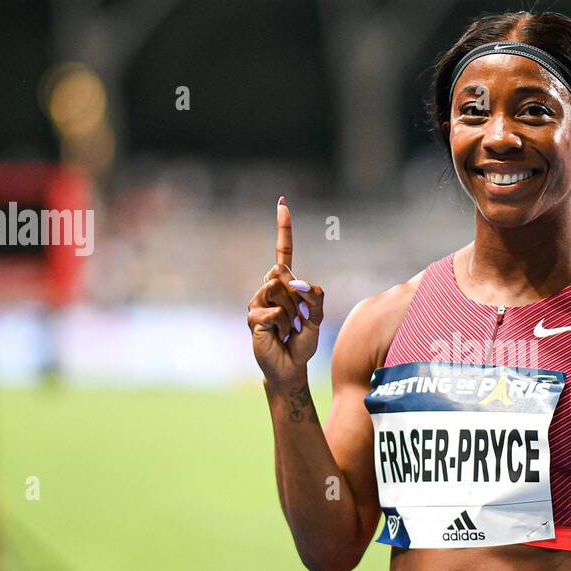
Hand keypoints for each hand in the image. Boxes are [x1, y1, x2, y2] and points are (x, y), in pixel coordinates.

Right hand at [247, 197, 325, 385]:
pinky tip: (279, 335)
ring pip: (283, 294)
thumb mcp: (317, 319)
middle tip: (297, 322)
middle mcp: (268, 288)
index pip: (284, 252)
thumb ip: (315, 299)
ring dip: (293, 315)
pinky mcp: (253, 317)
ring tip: (288, 329)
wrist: (290, 367)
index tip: (283, 204)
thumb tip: (300, 283)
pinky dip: (284, 325)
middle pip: (288, 277)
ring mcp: (258, 302)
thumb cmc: (302, 341)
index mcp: (285, 285)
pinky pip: (276, 312)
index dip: (283, 229)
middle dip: (301, 302)